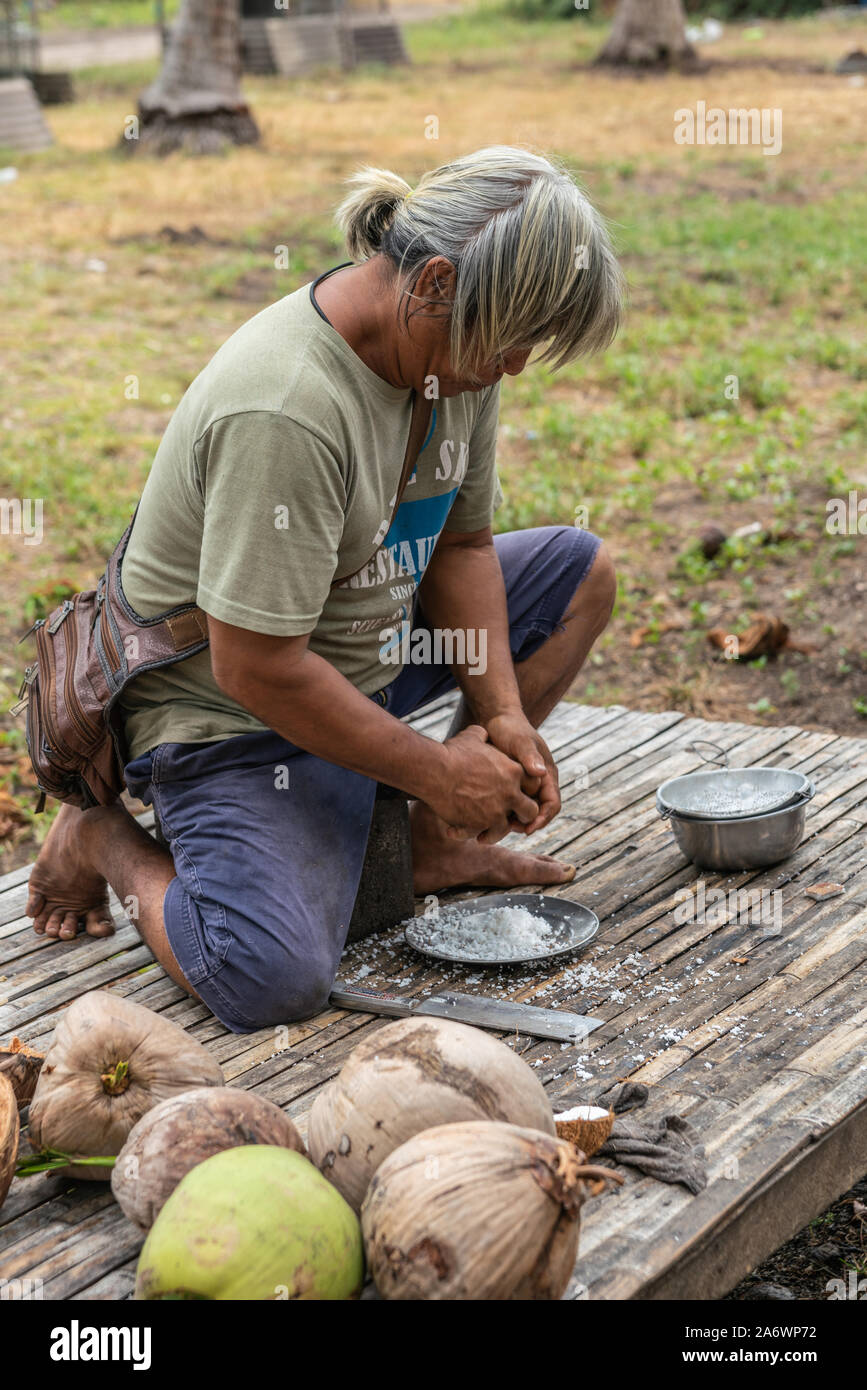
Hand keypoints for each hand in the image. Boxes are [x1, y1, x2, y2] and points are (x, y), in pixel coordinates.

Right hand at [428, 725, 540, 839]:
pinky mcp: (478, 824)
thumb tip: (483, 733)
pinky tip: (454, 830)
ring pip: (505, 829)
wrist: (434, 769)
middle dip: (521, 815)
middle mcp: (510, 794)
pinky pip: (477, 834)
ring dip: (494, 831)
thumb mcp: (472, 736)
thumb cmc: (453, 751)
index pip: (534, 786)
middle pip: (530, 812)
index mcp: (513, 772)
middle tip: (507, 816)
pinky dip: (464, 833)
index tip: (514, 793)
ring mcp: (495, 812)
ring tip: (481, 831)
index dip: (525, 791)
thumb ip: (483, 736)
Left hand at [484, 712, 559, 838]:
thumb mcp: (520, 741)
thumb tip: (541, 772)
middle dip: (524, 824)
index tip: (528, 828)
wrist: (495, 720)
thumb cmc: (510, 728)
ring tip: (493, 826)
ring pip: (521, 813)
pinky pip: (507, 807)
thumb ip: (529, 756)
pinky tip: (482, 818)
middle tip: (505, 829)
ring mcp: (523, 787)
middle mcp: (538, 785)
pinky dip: (498, 814)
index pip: (552, 804)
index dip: (542, 818)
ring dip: (509, 822)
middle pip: (536, 814)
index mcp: (547, 776)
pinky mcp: (508, 788)